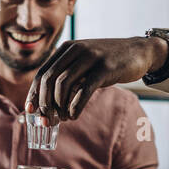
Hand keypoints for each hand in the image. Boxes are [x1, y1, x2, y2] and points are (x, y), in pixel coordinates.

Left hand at [25, 36, 168, 119]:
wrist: (138, 51)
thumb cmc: (108, 62)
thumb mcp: (84, 63)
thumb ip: (68, 75)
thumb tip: (47, 103)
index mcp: (67, 48)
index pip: (42, 73)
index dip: (34, 94)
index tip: (30, 111)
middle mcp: (76, 49)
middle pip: (49, 79)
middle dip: (44, 103)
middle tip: (46, 120)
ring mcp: (91, 57)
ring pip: (63, 84)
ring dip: (59, 106)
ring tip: (63, 119)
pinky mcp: (105, 68)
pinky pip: (83, 90)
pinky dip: (75, 106)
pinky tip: (73, 116)